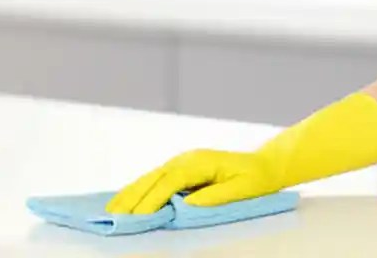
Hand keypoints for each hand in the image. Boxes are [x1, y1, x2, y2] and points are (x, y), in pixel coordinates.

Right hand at [105, 148, 281, 213]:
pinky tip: (126, 200)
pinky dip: (139, 190)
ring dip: (131, 193)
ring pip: (150, 178)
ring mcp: (182, 162)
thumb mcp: (241, 190)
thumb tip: (186, 205)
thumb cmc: (255, 179)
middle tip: (114, 217)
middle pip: (154, 177)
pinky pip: (156, 180)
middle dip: (133, 197)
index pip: (170, 181)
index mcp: (200, 162)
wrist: (264, 164)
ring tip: (112, 210)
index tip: (139, 216)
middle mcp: (187, 159)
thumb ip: (214, 197)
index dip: (153, 198)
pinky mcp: (181, 169)